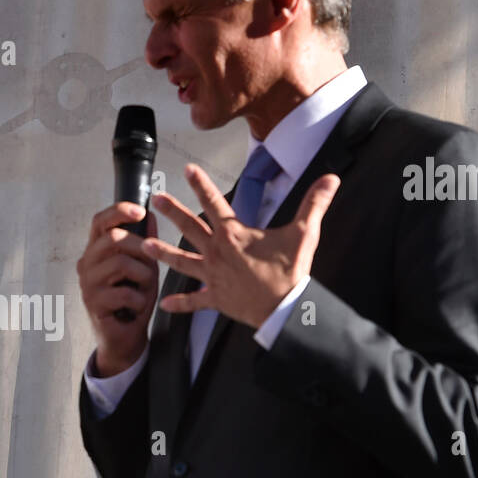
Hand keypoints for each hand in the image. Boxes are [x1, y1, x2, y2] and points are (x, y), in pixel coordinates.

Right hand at [77, 201, 160, 375]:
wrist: (123, 337)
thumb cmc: (131, 301)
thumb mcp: (143, 268)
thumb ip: (144, 244)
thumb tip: (149, 216)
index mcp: (96, 251)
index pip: (100, 221)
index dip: (119, 211)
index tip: (141, 212)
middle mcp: (86, 263)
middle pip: (113, 238)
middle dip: (141, 249)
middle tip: (152, 265)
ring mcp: (87, 283)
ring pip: (121, 264)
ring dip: (143, 277)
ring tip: (144, 289)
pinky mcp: (93, 303)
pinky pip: (125, 292)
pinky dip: (139, 300)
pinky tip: (136, 307)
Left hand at [141, 164, 338, 328]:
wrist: (284, 308)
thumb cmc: (290, 270)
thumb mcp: (303, 233)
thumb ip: (314, 203)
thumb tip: (331, 179)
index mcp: (233, 234)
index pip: (214, 203)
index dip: (201, 184)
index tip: (188, 169)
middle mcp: (217, 252)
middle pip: (189, 228)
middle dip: (172, 212)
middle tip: (155, 200)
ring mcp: (213, 276)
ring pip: (182, 262)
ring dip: (163, 253)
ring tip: (146, 245)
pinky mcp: (215, 298)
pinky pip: (194, 301)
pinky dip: (180, 304)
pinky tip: (163, 304)